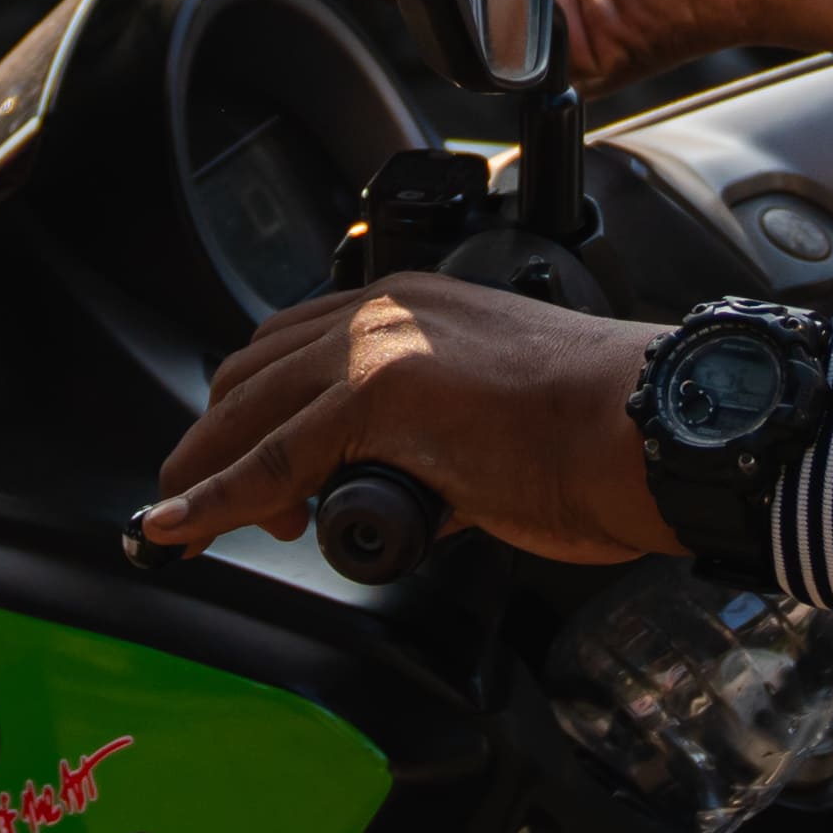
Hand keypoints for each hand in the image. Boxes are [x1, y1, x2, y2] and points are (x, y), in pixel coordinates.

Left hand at [136, 276, 678, 568]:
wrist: (650, 428)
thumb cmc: (600, 432)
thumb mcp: (493, 411)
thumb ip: (431, 437)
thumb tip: (403, 488)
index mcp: (412, 304)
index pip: (293, 347)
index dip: (249, 410)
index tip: (234, 460)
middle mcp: (385, 311)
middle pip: (253, 373)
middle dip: (214, 442)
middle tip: (208, 506)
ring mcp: (377, 349)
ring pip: (248, 412)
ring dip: (205, 470)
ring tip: (190, 524)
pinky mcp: (377, 398)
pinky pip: (269, 461)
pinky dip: (213, 499)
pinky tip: (181, 527)